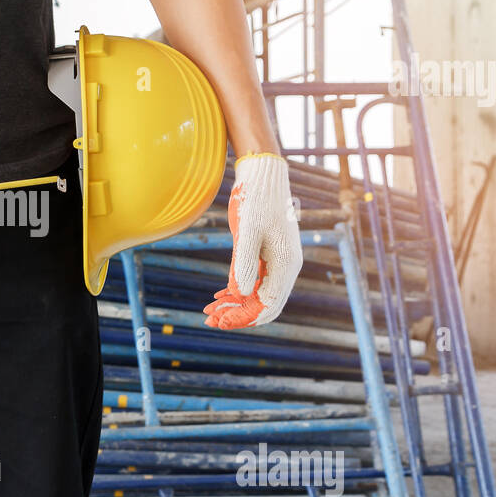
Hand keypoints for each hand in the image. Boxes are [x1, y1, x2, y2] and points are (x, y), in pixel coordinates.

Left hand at [203, 153, 301, 328]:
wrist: (263, 175)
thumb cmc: (256, 199)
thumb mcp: (247, 231)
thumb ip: (243, 263)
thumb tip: (238, 295)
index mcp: (286, 264)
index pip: (267, 304)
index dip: (243, 317)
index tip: (218, 321)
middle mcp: (287, 267)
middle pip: (264, 305)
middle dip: (238, 316)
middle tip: (209, 320)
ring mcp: (279, 261)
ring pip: (259, 295)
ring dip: (236, 306)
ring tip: (209, 311)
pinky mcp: (269, 255)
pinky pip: (256, 282)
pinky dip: (238, 292)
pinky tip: (219, 296)